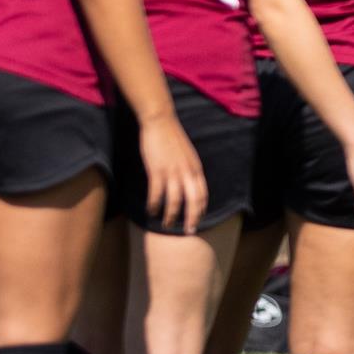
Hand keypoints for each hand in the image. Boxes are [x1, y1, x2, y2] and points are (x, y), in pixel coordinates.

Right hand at [137, 111, 207, 233]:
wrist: (160, 121)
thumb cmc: (171, 138)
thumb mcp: (187, 155)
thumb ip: (189, 169)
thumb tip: (188, 182)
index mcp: (196, 168)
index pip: (203, 194)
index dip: (201, 209)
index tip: (199, 220)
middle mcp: (187, 172)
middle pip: (193, 201)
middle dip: (192, 218)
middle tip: (189, 232)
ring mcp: (172, 172)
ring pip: (175, 201)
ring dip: (171, 216)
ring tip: (166, 225)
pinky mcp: (157, 170)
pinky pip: (157, 194)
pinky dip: (154, 205)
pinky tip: (151, 211)